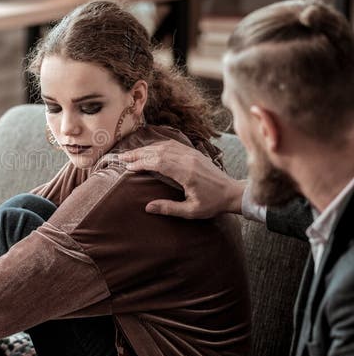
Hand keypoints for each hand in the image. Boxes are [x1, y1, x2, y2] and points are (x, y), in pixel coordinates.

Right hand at [118, 140, 246, 217]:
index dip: (141, 163)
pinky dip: (158, 145)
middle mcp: (188, 159)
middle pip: (158, 151)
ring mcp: (192, 154)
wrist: (232, 193)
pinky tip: (150, 149)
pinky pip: (173, 144)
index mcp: (186, 173)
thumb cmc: (213, 204)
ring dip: (147, 149)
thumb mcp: (191, 211)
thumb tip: (148, 207)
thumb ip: (169, 208)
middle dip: (139, 154)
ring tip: (132, 154)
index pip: (158, 162)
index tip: (128, 167)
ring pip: (164, 146)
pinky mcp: (194, 153)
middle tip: (122, 157)